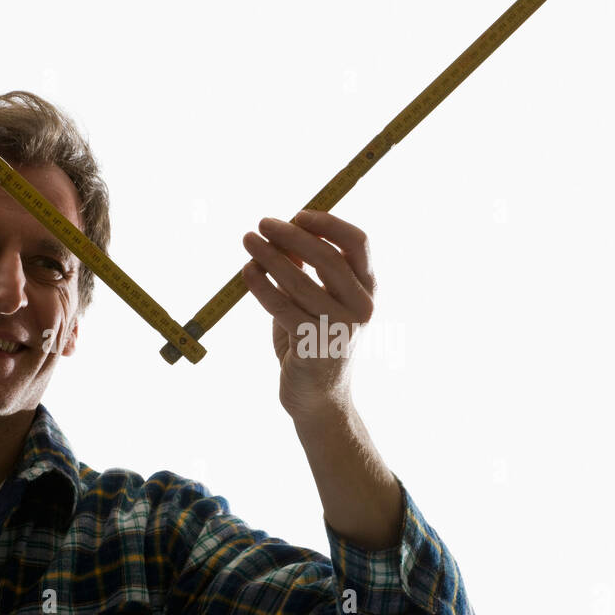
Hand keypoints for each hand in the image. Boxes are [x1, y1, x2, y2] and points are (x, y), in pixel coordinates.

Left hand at [241, 210, 375, 421]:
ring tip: (247, 241)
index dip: (328, 223)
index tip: (298, 215)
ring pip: (298, 280)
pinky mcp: (314, 346)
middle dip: (291, 235)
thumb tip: (282, 231)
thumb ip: (305, 269)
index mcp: (367, 290)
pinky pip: (281, 306)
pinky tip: (246, 272)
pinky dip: (260, 285)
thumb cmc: (314, 340)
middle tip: (262, 223)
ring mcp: (340, 328)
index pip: (358, 243)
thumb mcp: (316, 300)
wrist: (318, 398)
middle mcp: (361, 308)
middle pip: (327, 257)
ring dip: (268, 255)